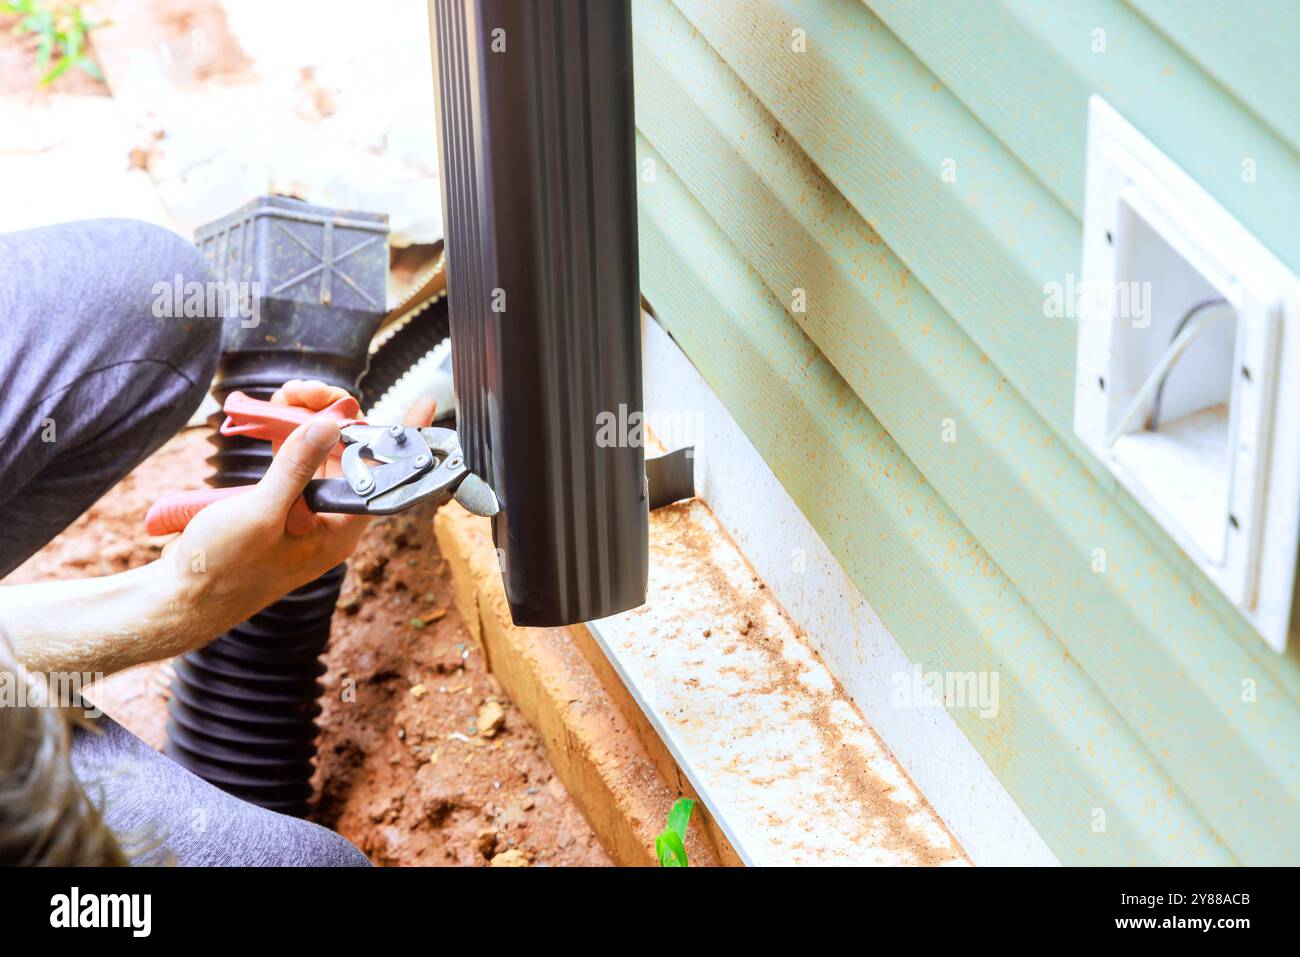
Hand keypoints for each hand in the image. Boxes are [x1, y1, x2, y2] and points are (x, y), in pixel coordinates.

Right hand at [167, 379, 435, 634]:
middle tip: (306, 391)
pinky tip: (266, 413)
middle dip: (333, 415)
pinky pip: (291, 453)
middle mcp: (327, 517)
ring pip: (319, 447)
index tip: (426, 404)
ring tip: (282, 397)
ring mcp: (302, 506)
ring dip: (304, 416)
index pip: (384, 478)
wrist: (176, 596)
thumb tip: (330, 425)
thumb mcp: (259, 516)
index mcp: (338, 531)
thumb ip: (295, 469)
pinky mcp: (277, 496)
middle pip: (349, 453)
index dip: (404, 440)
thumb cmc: (220, 570)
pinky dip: (282, 430)